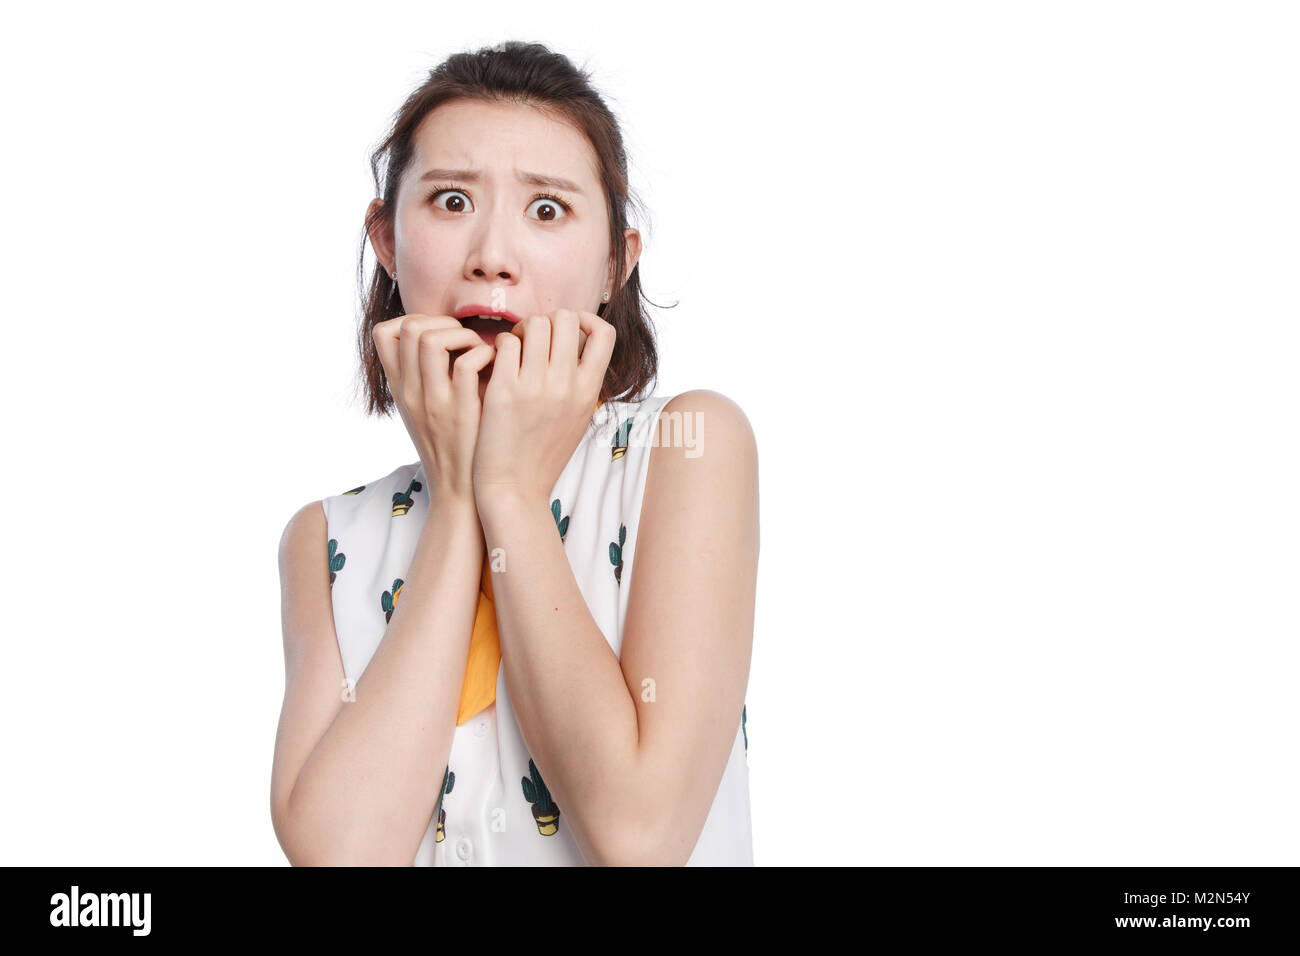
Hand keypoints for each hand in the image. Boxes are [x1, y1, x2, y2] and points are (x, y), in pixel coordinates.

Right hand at [371, 313, 494, 502]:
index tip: (442, 335)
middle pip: (409, 326)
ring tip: (480, 352)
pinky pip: (466, 364)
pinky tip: (496, 367)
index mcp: (400, 390)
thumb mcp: (428, 412)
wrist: (460, 495)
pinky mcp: (461, 413)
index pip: (383, 333)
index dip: (414, 319)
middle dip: (443, 321)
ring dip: (462, 333)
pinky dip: (484, 354)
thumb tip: (449, 337)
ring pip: (430, 338)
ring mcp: (434, 402)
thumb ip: (430, 377)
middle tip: (466, 341)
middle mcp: (411, 392)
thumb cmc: (456, 448)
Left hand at [472, 308, 615, 507]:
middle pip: (566, 318)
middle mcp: (566, 385)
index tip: (569, 332)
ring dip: (523, 329)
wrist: (515, 489)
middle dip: (548, 321)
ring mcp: (536, 387)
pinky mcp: (504, 391)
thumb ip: (581, 383)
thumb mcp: (577, 419)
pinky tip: (496, 364)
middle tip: (533, 340)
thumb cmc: (543, 455)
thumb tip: (578, 347)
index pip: (605, 333)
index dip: (587, 320)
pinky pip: (505, 343)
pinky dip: (501, 346)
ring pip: (535, 323)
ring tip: (514, 349)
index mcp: (588, 392)